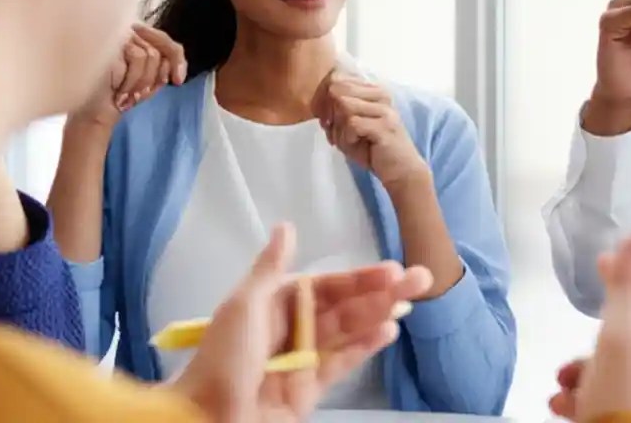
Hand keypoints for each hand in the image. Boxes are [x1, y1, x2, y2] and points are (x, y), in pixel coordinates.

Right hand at [73, 22, 186, 127]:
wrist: (95, 111)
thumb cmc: (121, 94)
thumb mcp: (151, 81)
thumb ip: (164, 68)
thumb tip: (178, 73)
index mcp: (138, 39)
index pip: (166, 40)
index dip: (176, 60)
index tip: (178, 81)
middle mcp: (127, 32)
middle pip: (160, 48)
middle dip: (154, 77)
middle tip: (139, 94)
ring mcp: (117, 35)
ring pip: (151, 54)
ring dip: (142, 81)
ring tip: (126, 93)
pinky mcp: (109, 42)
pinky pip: (138, 56)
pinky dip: (133, 78)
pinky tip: (119, 89)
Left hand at [172, 223, 433, 422]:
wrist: (210, 416)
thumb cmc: (224, 358)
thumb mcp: (244, 305)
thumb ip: (271, 267)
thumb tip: (287, 226)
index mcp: (273, 303)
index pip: (325, 285)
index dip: (359, 277)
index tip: (391, 269)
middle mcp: (291, 328)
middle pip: (343, 306)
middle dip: (381, 293)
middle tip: (421, 279)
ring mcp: (303, 360)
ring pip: (348, 332)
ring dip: (379, 316)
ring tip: (411, 303)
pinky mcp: (310, 390)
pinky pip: (342, 364)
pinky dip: (365, 347)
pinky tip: (388, 332)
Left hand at [312, 70, 427, 187]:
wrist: (401, 172)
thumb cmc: (373, 150)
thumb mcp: (349, 128)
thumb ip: (335, 113)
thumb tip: (318, 103)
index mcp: (373, 91)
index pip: (338, 78)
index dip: (324, 99)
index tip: (327, 120)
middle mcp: (381, 95)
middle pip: (338, 90)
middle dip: (330, 114)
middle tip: (336, 133)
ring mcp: (384, 109)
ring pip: (343, 105)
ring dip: (339, 129)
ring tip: (349, 141)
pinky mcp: (384, 126)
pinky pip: (351, 123)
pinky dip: (347, 138)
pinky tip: (357, 144)